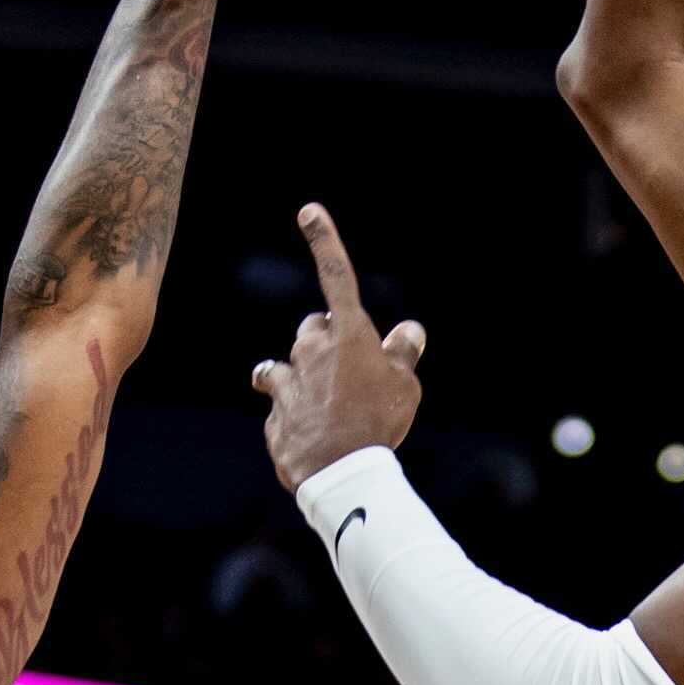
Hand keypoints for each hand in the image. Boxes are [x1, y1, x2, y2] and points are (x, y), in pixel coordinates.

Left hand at [253, 204, 425, 492]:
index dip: (325, 241)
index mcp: (347, 334)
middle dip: (325, 342)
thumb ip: (403, 353)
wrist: (340, 472)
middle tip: (348, 373)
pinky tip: (310, 436)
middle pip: (312, 329)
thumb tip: (409, 331)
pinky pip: (282, 407)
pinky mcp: (274, 414)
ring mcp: (288, 381)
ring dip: (298, 376)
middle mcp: (310, 350)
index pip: (336, 276)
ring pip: (284, 366)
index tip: (308, 211)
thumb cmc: (378, 423)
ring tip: (316, 401)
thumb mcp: (406, 387)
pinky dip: (294, 416)